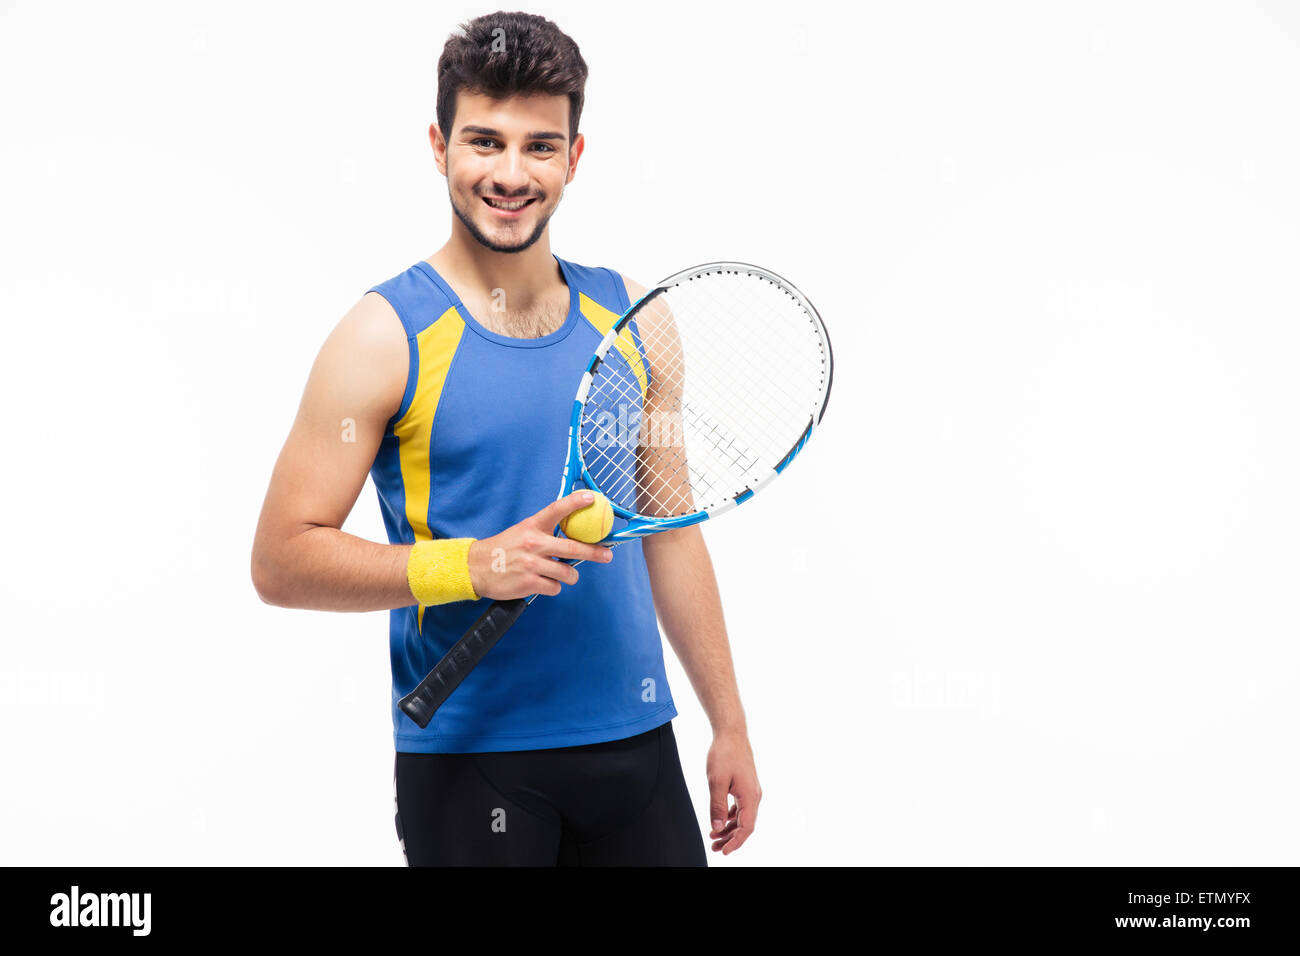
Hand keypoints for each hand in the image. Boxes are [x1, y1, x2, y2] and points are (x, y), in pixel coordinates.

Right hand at [467, 491, 613, 599]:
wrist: (476, 568)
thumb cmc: (504, 549)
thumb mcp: (522, 532)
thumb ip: (545, 532)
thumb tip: (574, 536)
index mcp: (532, 526)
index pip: (556, 510)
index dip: (575, 502)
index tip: (591, 498)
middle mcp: (533, 543)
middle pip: (572, 548)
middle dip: (594, 553)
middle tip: (607, 555)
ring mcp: (531, 563)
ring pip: (567, 573)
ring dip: (569, 576)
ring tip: (563, 575)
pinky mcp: (529, 582)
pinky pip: (555, 588)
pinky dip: (553, 587)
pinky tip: (542, 583)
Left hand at [706, 728, 760, 854]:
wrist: (732, 733)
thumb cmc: (724, 754)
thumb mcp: (716, 782)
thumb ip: (717, 806)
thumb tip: (717, 828)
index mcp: (750, 797)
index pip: (746, 828)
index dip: (735, 842)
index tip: (723, 851)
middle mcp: (755, 796)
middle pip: (746, 825)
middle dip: (731, 839)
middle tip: (714, 848)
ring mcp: (751, 791)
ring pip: (743, 817)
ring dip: (730, 829)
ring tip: (714, 836)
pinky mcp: (746, 786)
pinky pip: (741, 807)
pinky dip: (731, 817)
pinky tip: (721, 820)